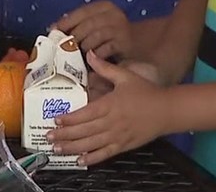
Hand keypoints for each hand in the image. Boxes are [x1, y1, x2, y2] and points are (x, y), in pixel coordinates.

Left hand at [48, 52, 170, 165]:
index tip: (56, 120)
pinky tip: (80, 161)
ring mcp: (117, 136)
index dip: (69, 118)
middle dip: (65, 135)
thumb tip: (90, 54)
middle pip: (84, 131)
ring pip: (91, 144)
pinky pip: (105, 154)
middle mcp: (111, 122)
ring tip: (58, 149)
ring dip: (73, 147)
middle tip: (48, 137)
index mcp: (110, 104)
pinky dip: (92, 158)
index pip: (85, 113)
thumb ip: (105, 67)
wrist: (166, 110)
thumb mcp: (125, 76)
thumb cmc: (145, 92)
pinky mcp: (124, 145)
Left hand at [54, 0, 133, 59]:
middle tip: (65, 48)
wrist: (138, 42)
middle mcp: (114, 14)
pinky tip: (90, 59)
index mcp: (104, 6)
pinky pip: (104, 50)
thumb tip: (52, 29)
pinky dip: (95, 55)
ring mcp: (120, 28)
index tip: (54, 32)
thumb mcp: (95, 23)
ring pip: (95, 37)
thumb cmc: (110, 34)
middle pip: (87, 25)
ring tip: (77, 55)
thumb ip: (77, 24)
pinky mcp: (124, 43)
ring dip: (83, 48)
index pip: (81, 12)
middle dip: (74, 38)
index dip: (66, 22)